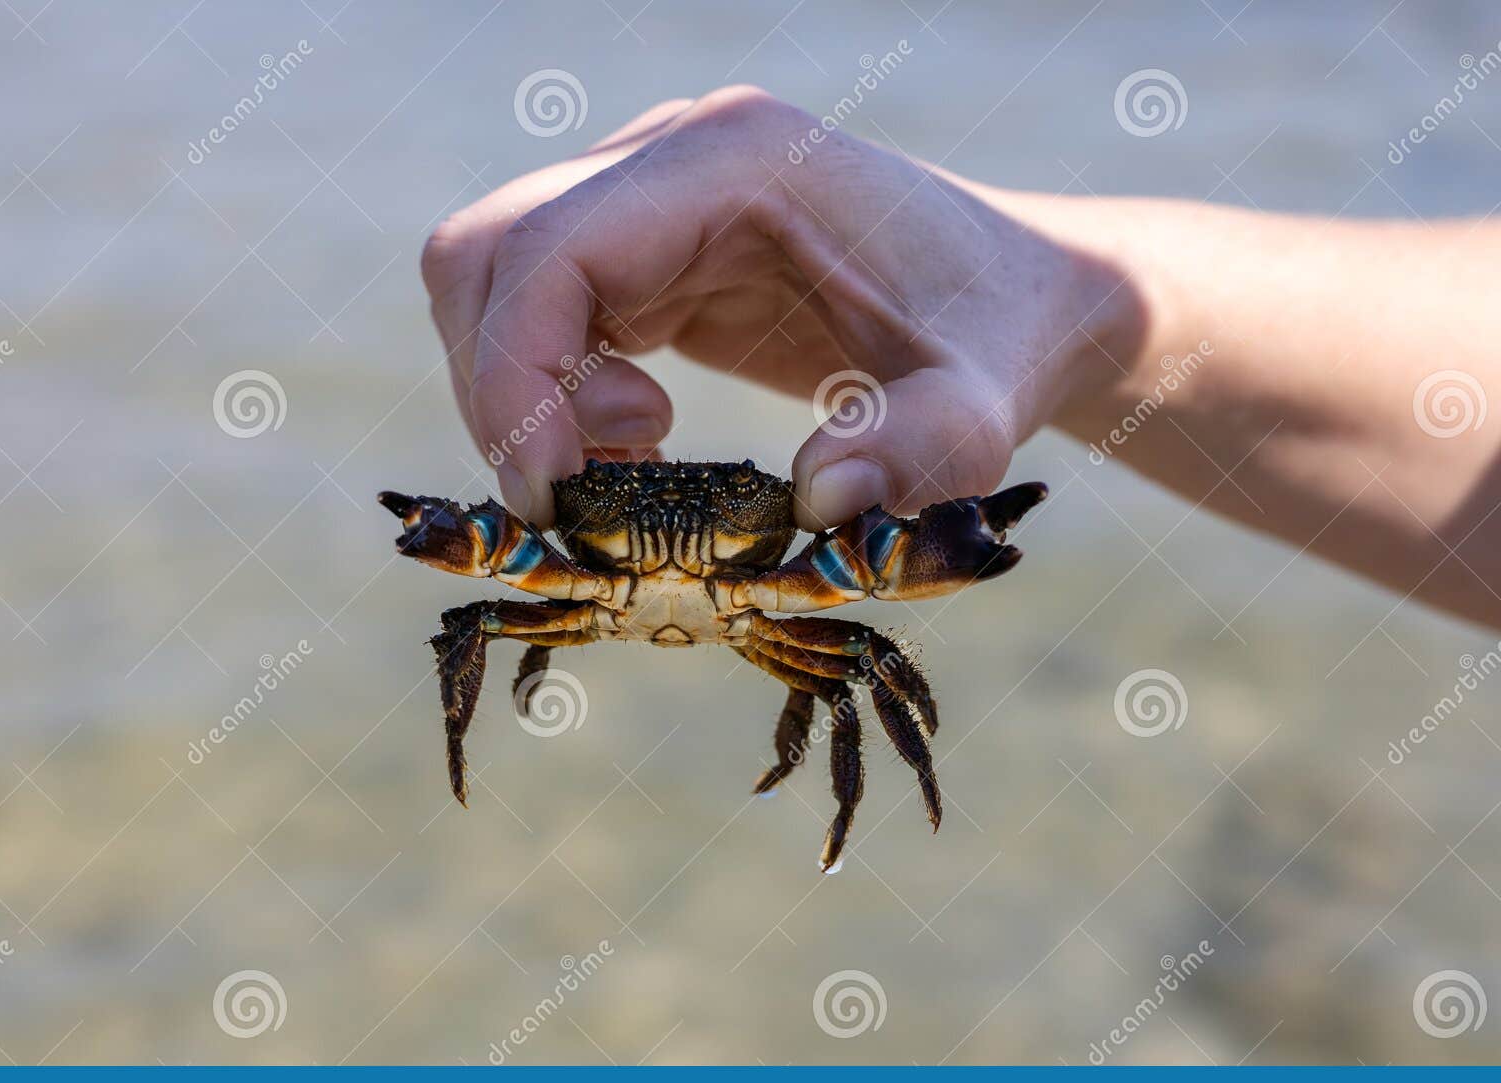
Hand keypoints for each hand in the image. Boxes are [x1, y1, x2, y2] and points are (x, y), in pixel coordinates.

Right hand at [422, 86, 1136, 528]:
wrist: (1018, 296)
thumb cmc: (997, 335)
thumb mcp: (984, 400)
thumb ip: (922, 448)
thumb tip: (821, 503)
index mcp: (735, 159)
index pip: (550, 248)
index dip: (515, 375)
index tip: (554, 494)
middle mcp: (672, 156)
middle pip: (487, 253)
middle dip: (503, 389)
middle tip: (591, 488)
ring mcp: (652, 196)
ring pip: (495, 282)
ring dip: (525, 394)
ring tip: (641, 456)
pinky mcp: (651, 249)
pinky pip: (544, 311)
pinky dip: (554, 391)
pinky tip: (643, 441)